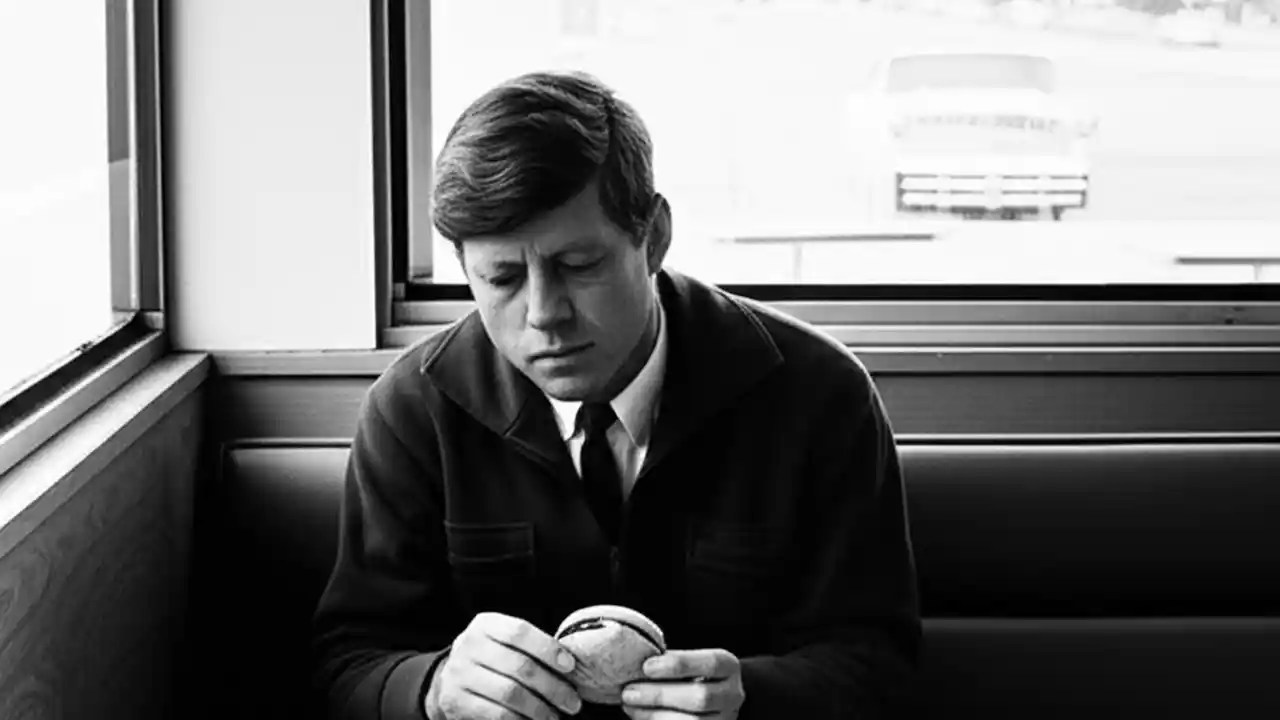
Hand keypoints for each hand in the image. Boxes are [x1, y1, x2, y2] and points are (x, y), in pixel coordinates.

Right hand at [427, 612, 583, 719]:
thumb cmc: (490, 659)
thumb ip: (530, 648)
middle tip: (573, 702)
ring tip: (556, 717)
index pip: (519, 632)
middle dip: (552, 687)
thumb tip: (571, 666)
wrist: (448, 681)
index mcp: (484, 625)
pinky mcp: (455, 702)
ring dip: (540, 709)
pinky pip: (496, 714)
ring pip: (510, 693)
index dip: (548, 648)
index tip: (571, 666)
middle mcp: (468, 646)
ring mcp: (459, 675)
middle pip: (519, 666)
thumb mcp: (503, 643)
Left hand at [619, 648, 744, 719]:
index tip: (647, 666)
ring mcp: (725, 718)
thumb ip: (670, 661)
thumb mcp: (689, 661)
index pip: (711, 663)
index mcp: (728, 667)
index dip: (679, 664)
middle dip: (660, 694)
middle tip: (629, 691)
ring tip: (630, 705)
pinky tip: (640, 716)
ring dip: (655, 714)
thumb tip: (637, 665)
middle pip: (701, 697)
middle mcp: (732, 694)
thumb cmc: (692, 674)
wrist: (712, 697)